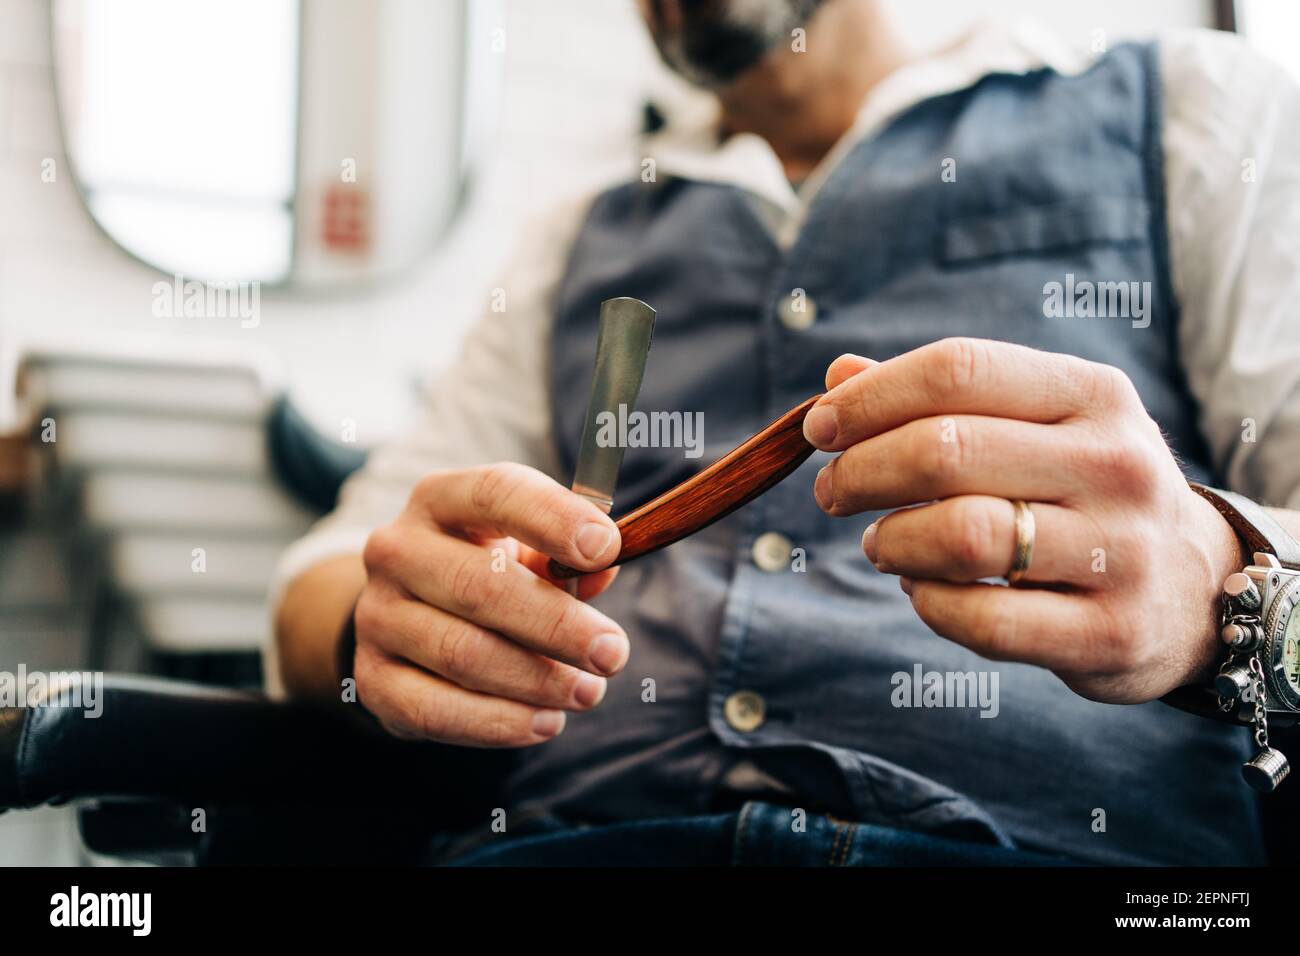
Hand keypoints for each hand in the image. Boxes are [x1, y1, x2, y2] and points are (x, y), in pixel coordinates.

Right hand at [354, 463, 624, 745]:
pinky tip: (545, 722)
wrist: (407, 614)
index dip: (553, 518)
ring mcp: (377, 616)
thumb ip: (567, 555)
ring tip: (587, 692)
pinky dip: (498, 723)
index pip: (494, 493)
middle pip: (478, 586)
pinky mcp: (373, 679)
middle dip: (557, 624)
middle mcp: (397, 550)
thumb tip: (605, 567)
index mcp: (440, 499)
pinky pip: (435, 710)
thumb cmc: (486, 569)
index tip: (607, 549)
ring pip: (461, 654)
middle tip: (612, 654)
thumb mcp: (527, 547)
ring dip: (536, 680)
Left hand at [804, 338, 1242, 703]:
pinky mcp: (1109, 632)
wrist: (1192, 587)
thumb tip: (837, 374)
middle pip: (946, 451)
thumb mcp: (1034, 424)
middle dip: (860, 471)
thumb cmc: (1080, 491)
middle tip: (831, 491)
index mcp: (1092, 394)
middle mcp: (1115, 464)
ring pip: (961, 535)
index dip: (870, 398)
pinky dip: (928, 603)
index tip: (820, 426)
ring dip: (892, 540)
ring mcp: (1121, 552)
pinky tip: (922, 588)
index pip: (959, 369)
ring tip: (880, 543)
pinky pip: (982, 619)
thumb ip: (938, 399)